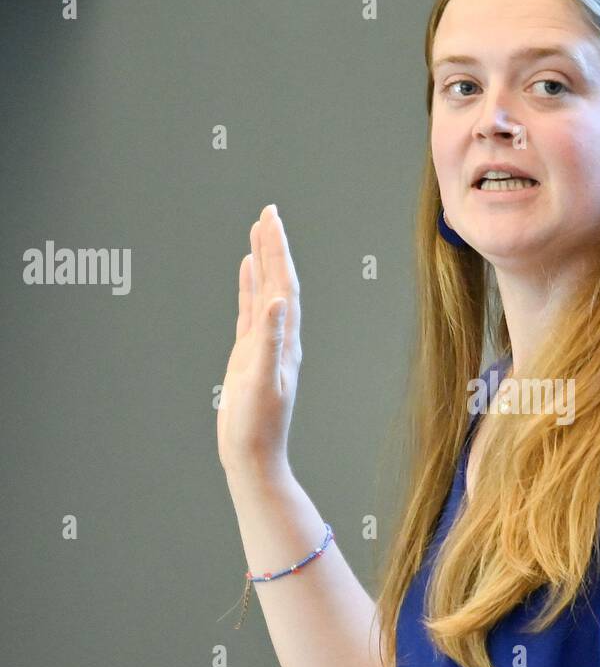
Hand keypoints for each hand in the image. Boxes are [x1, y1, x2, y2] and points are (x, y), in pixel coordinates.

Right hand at [217, 204, 302, 481]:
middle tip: (269, 211)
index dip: (279, 251)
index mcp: (287, 340)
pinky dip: (250, 286)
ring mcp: (265, 343)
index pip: (286, 285)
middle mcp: (281, 336)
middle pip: (279, 280)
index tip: (272, 220)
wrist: (253, 455)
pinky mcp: (249, 353)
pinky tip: (247, 270)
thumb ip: (271, 341)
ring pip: (265, 290)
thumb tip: (279, 302)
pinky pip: (251, 310)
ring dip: (264, 260)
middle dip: (274, 245)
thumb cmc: (258, 426)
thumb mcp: (262, 382)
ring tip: (259, 229)